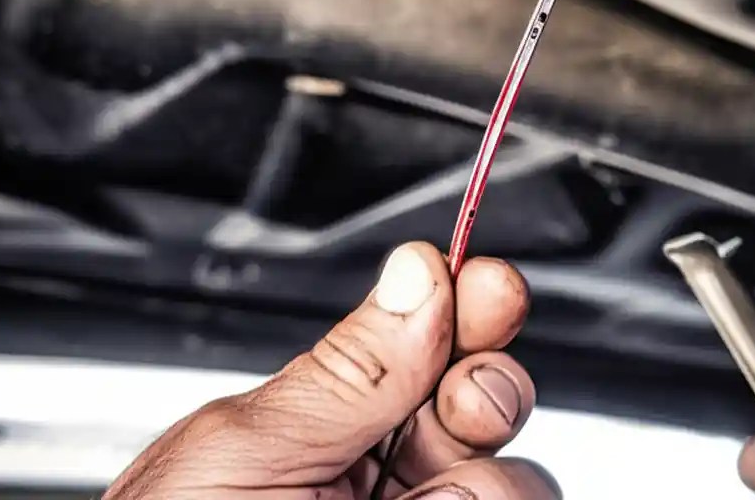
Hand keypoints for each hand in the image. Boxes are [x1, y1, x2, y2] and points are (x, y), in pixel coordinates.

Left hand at [104, 242, 558, 499]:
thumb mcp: (237, 459)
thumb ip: (343, 373)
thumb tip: (413, 275)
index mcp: (315, 428)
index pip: (415, 340)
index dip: (464, 301)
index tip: (489, 284)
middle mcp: (377, 482)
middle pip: (485, 401)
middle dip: (488, 390)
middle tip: (464, 403)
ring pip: (517, 482)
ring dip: (487, 486)